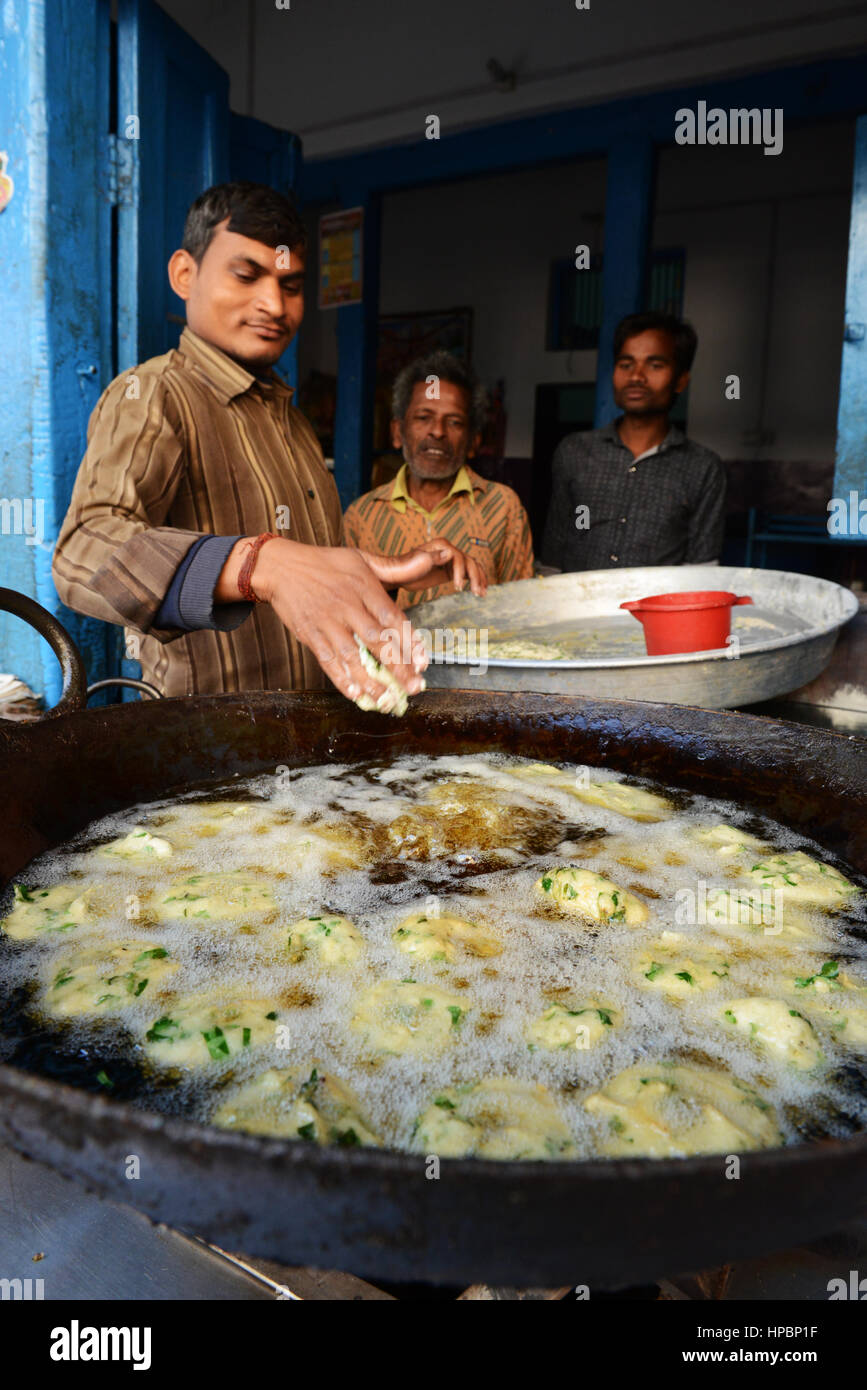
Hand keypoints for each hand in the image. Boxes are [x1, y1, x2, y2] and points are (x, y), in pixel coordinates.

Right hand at [216, 537, 427, 707]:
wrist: (280, 567)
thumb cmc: (326, 563)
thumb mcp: (361, 557)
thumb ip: (394, 566)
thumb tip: (429, 560)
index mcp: (364, 586)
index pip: (392, 617)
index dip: (410, 641)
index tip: (422, 662)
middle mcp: (347, 605)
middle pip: (376, 640)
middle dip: (398, 667)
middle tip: (414, 687)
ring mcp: (327, 622)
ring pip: (352, 656)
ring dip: (371, 681)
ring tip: (388, 699)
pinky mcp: (310, 635)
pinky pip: (327, 661)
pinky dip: (342, 680)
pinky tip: (356, 695)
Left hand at [360, 538, 487, 597]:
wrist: (398, 573)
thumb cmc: (403, 568)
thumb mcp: (414, 564)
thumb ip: (431, 558)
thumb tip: (450, 552)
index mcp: (440, 546)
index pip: (458, 556)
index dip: (460, 572)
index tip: (457, 587)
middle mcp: (448, 550)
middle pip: (469, 561)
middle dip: (474, 577)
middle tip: (475, 593)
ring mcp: (451, 559)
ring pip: (472, 566)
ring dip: (479, 579)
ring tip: (481, 593)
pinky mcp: (452, 568)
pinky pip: (469, 571)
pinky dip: (477, 580)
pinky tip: (481, 591)